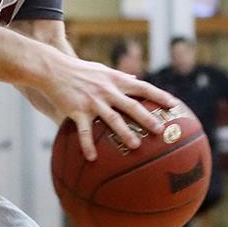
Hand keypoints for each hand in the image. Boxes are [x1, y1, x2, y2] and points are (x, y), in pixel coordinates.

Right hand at [27, 51, 179, 161]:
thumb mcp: (103, 70)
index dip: (159, 96)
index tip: (174, 105)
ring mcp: (92, 101)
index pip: (142, 87)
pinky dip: (88, 145)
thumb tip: (137, 80)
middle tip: (160, 130)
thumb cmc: (80, 70)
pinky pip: (84, 131)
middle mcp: (107, 90)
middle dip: (147, 118)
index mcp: (115, 80)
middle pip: (131, 105)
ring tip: (135, 146)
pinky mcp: (76, 110)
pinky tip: (92, 158)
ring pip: (112, 118)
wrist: (53, 68)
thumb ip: (120, 77)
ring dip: (124, 133)